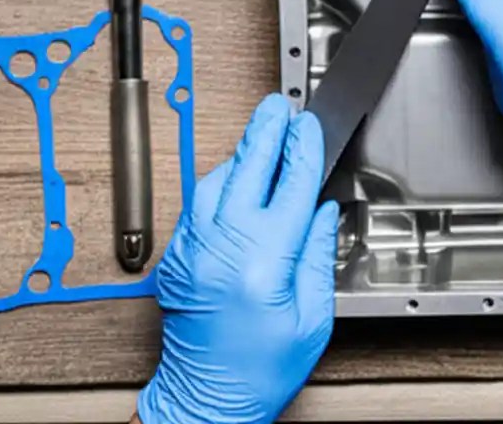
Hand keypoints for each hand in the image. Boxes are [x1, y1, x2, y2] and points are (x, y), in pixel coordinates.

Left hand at [137, 94, 338, 423]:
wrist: (206, 402)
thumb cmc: (258, 373)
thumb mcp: (312, 318)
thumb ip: (319, 258)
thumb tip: (323, 213)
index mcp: (263, 265)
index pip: (290, 189)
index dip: (303, 152)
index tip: (311, 128)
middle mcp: (221, 251)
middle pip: (246, 172)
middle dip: (265, 133)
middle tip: (278, 108)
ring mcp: (194, 251)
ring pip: (214, 182)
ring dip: (240, 155)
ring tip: (262, 136)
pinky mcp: (178, 259)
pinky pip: (197, 205)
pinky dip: (219, 183)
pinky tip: (235, 177)